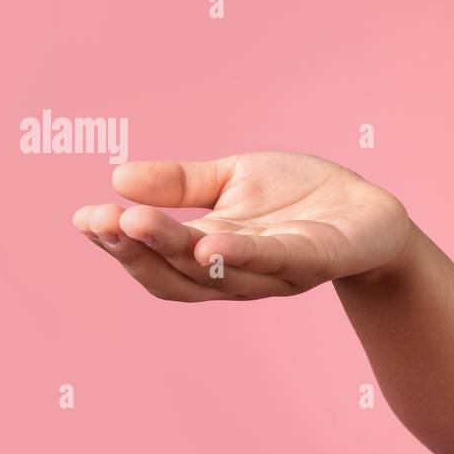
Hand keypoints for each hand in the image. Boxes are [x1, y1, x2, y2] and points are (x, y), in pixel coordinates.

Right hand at [72, 151, 411, 300]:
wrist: (370, 210)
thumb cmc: (298, 197)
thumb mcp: (232, 179)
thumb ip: (180, 184)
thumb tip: (116, 178)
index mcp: (212, 251)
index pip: (157, 258)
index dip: (120, 244)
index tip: (83, 218)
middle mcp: (239, 272)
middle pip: (178, 275)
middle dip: (136, 250)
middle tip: (103, 221)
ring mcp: (278, 271)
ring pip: (219, 271)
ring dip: (175, 250)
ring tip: (137, 224)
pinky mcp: (319, 259)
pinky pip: (276, 260)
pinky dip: (241, 253)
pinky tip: (210, 240)